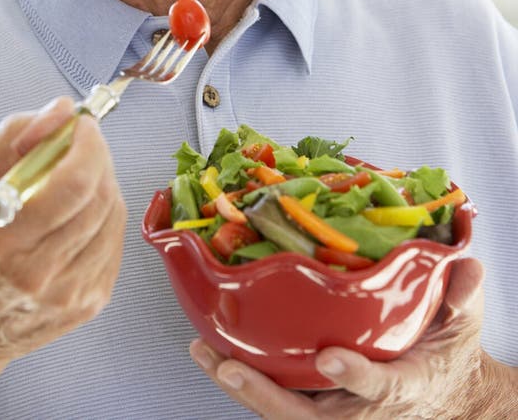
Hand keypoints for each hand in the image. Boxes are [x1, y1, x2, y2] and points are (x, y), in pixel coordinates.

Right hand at [0, 97, 125, 364]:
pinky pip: (117, 239)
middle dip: (98, 156)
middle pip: (100, 196)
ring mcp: (69, 291)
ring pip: (114, 214)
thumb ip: (13, 132)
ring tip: (79, 180)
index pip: (72, 184)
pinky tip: (82, 213)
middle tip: (83, 144)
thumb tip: (64, 111)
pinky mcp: (91, 302)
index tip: (82, 128)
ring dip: (104, 183)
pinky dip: (106, 215)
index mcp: (0, 239)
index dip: (87, 146)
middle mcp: (37, 271)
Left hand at [190, 258, 501, 418]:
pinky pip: (275, 397)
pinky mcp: (314, 402)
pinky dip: (244, 377)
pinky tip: (213, 351)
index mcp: (402, 388)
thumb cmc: (446, 359)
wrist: (443, 396)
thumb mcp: (463, 328)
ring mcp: (333, 410)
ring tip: (205, 353)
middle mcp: (360, 409)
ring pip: (282, 410)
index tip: (332, 358)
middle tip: (230, 366)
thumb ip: (462, 297)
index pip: (378, 388)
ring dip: (242, 386)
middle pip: (307, 416)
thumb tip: (465, 266)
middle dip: (265, 395)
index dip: (354, 377)